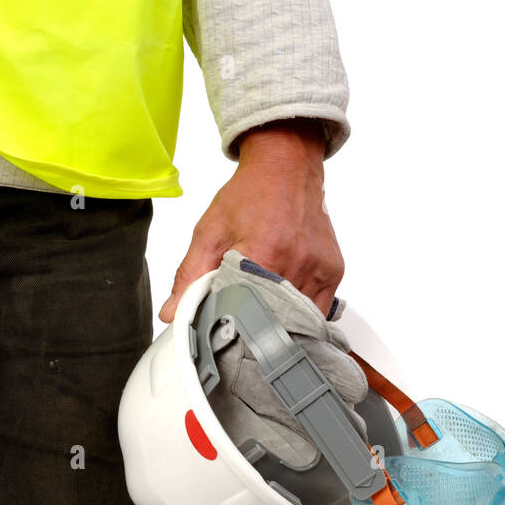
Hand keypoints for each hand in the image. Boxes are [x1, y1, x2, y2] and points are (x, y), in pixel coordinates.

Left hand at [159, 118, 343, 322]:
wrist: (286, 167)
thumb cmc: (248, 196)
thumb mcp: (209, 233)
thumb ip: (190, 276)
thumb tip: (171, 313)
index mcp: (263, 253)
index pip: (244, 313)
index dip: (231, 330)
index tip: (220, 337)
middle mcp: (297, 263)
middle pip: (273, 321)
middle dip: (254, 333)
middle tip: (237, 335)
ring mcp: (319, 269)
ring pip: (298, 320)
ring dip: (278, 325)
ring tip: (259, 322)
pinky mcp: (333, 271)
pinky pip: (316, 309)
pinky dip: (298, 316)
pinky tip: (281, 308)